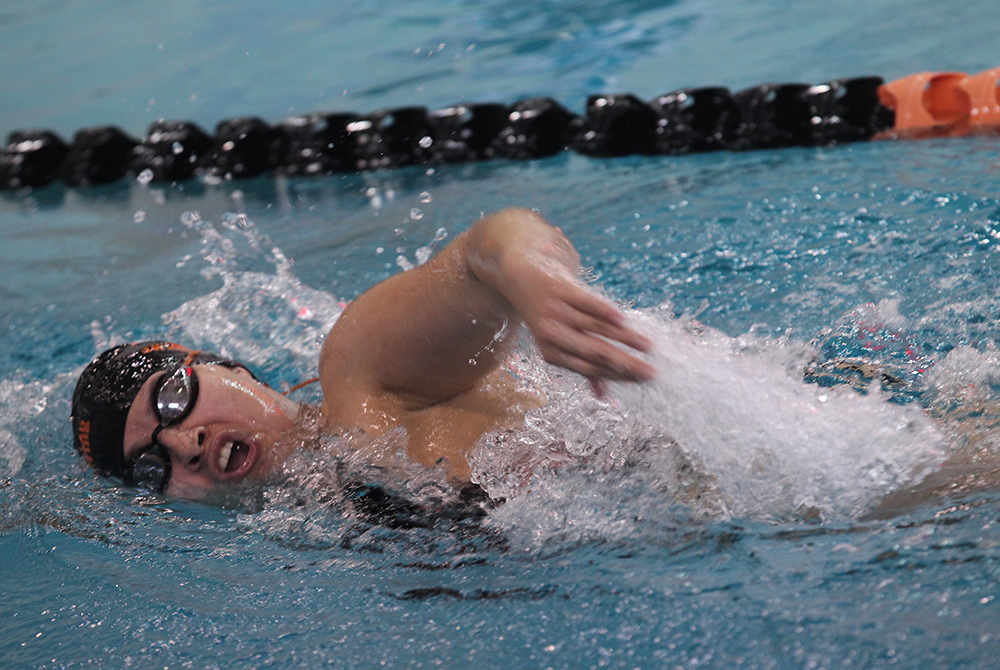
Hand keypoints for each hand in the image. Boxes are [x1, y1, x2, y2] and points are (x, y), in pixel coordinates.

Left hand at [506, 249, 655, 391]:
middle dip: (625, 363)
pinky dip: (604, 311)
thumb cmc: (547, 316)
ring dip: (624, 338)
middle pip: (595, 352)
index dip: (617, 375)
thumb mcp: (557, 343)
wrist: (521, 278)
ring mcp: (557, 312)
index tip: (642, 378)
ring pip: (596, 328)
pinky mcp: (561, 290)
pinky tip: (622, 319)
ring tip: (647, 345)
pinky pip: (586, 302)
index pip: (591, 368)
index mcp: (552, 354)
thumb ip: (581, 367)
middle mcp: (553, 335)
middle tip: (650, 372)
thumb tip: (603, 396)